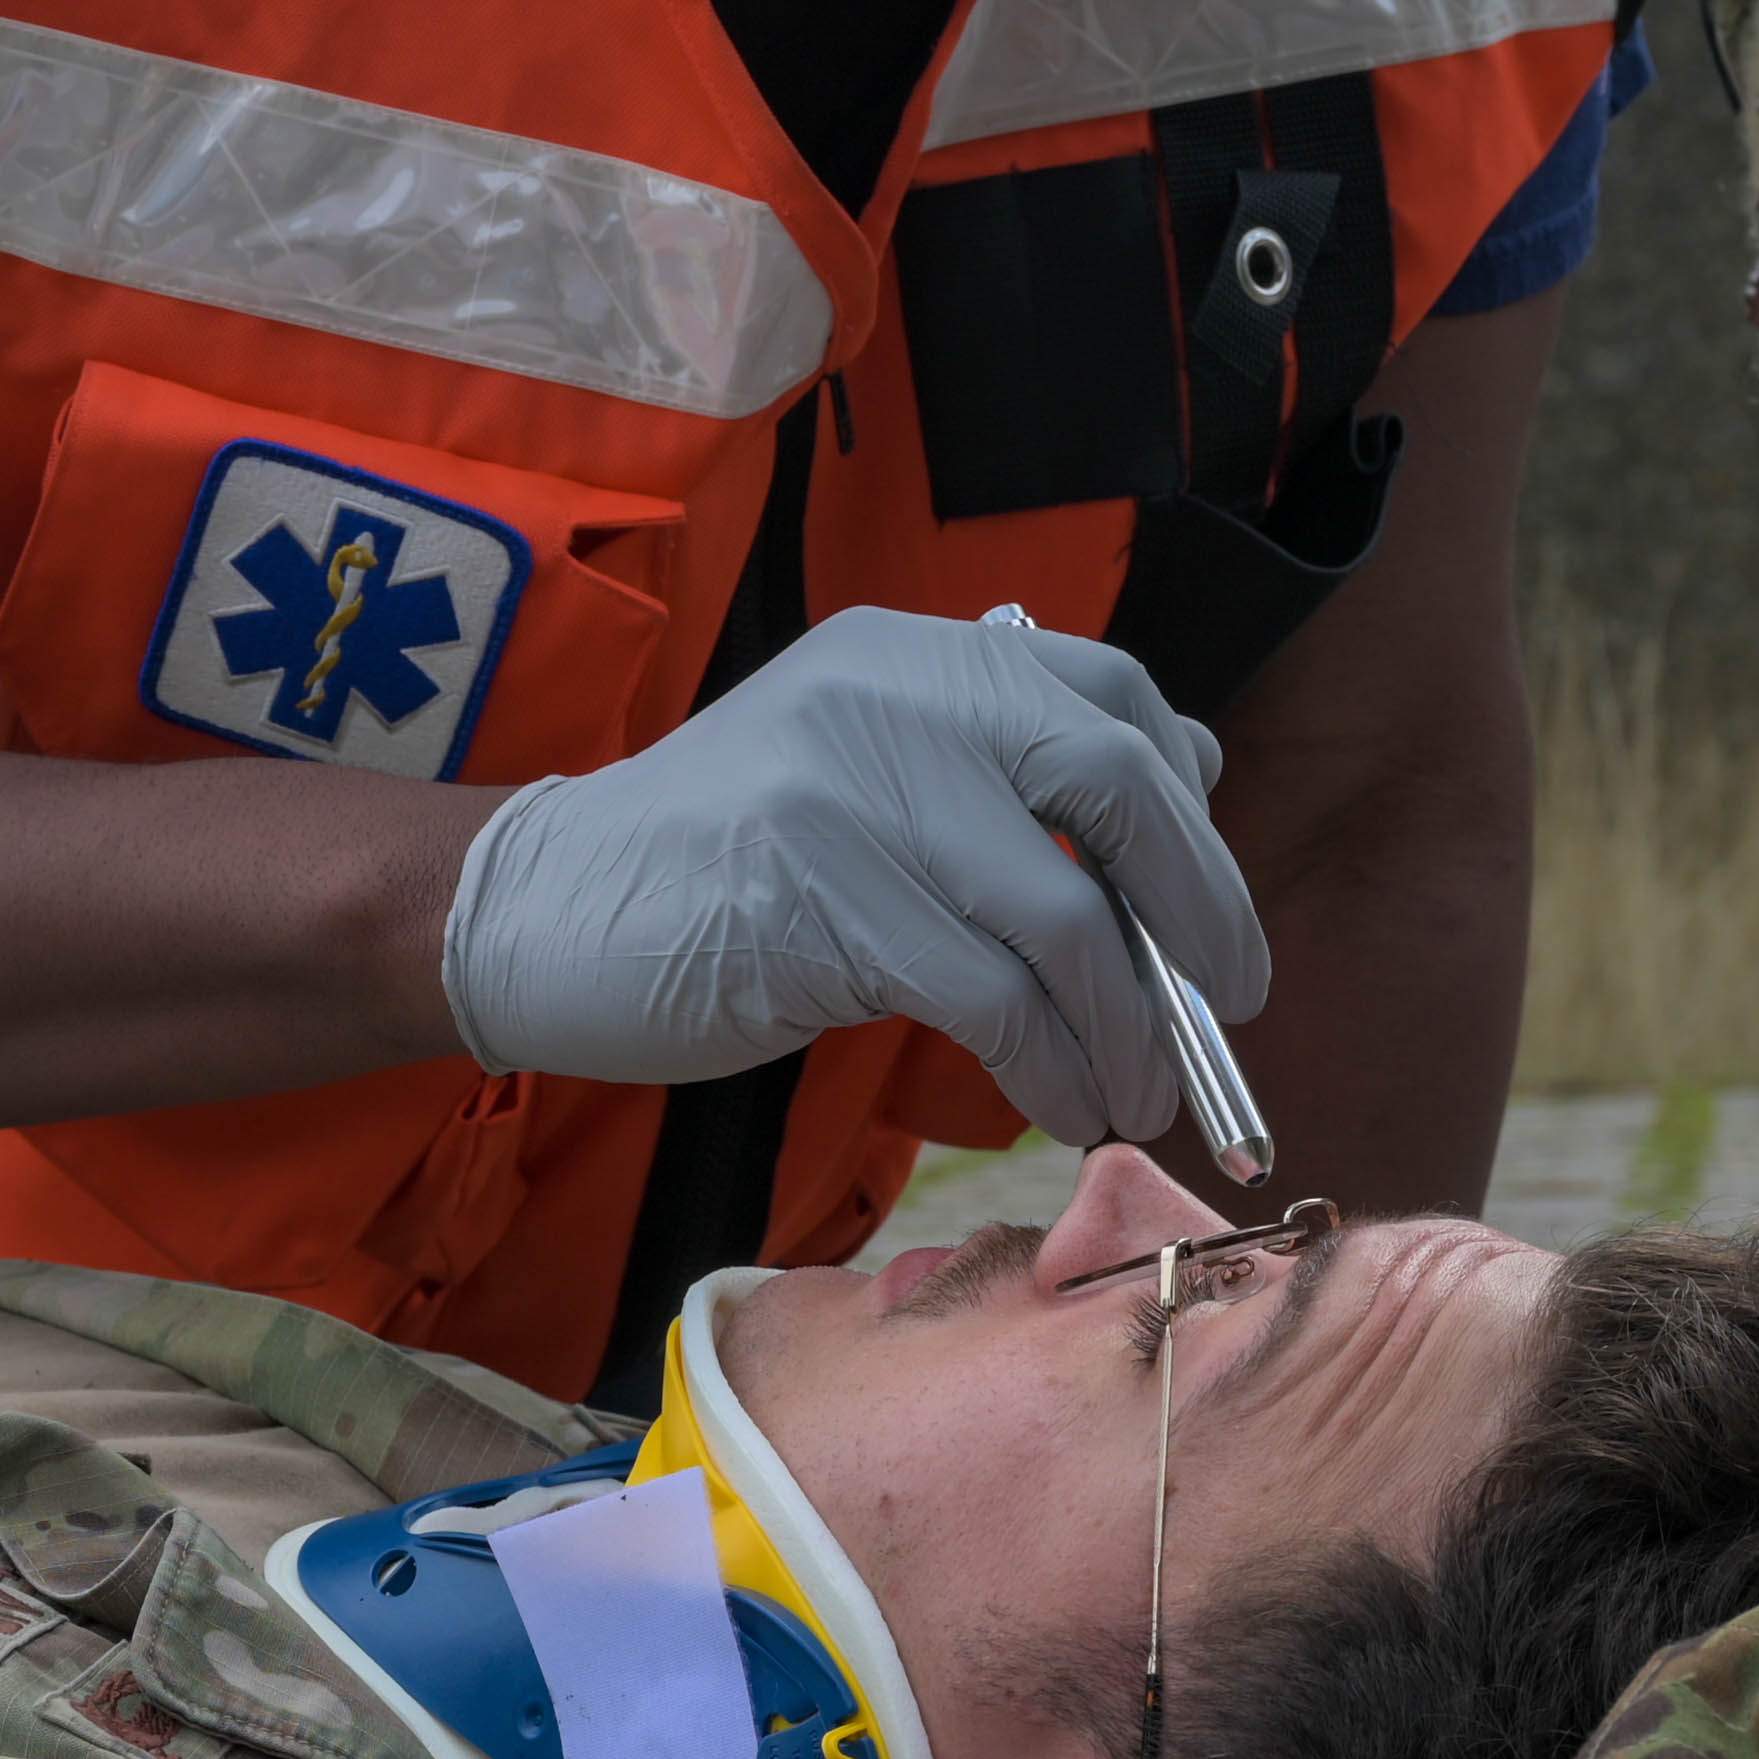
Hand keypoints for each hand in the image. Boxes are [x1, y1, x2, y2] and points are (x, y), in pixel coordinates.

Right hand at [433, 607, 1254, 1136]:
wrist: (532, 910)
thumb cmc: (711, 867)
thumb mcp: (860, 773)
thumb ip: (992, 773)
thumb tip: (1187, 795)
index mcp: (915, 653)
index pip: (1112, 696)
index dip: (1191, 809)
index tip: (1210, 912)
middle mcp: (895, 694)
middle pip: (1116, 787)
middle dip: (1199, 911)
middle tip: (1227, 1008)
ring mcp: (853, 790)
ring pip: (1061, 917)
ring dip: (1125, 1026)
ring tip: (1137, 1093)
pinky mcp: (818, 899)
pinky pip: (989, 996)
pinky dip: (1050, 1064)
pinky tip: (1061, 1104)